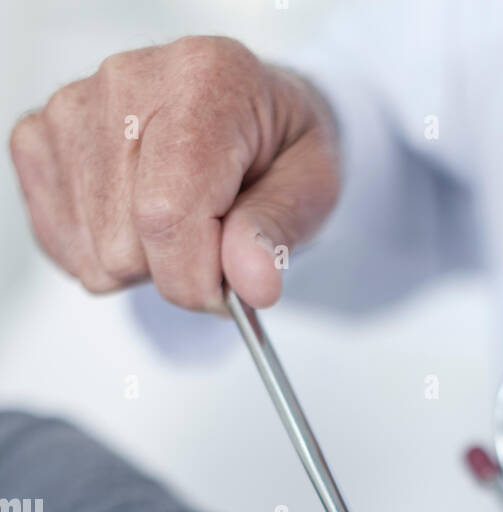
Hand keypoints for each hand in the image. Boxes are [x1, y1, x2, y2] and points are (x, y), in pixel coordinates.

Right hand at [9, 37, 339, 309]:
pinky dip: (105, 253)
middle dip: (176, 267)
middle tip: (211, 231)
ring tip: (176, 215)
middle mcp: (126, 84)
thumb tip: (250, 281)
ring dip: (143, 263)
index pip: (166, 214)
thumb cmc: (275, 147)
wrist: (246, 113)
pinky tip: (138, 217)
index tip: (229, 285)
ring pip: (96, 255)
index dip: (198, 277)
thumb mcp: (311, 187)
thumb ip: (278, 233)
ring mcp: (72, 111)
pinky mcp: (38, 140)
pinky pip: (66, 247)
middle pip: (126, 245)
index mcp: (203, 81)